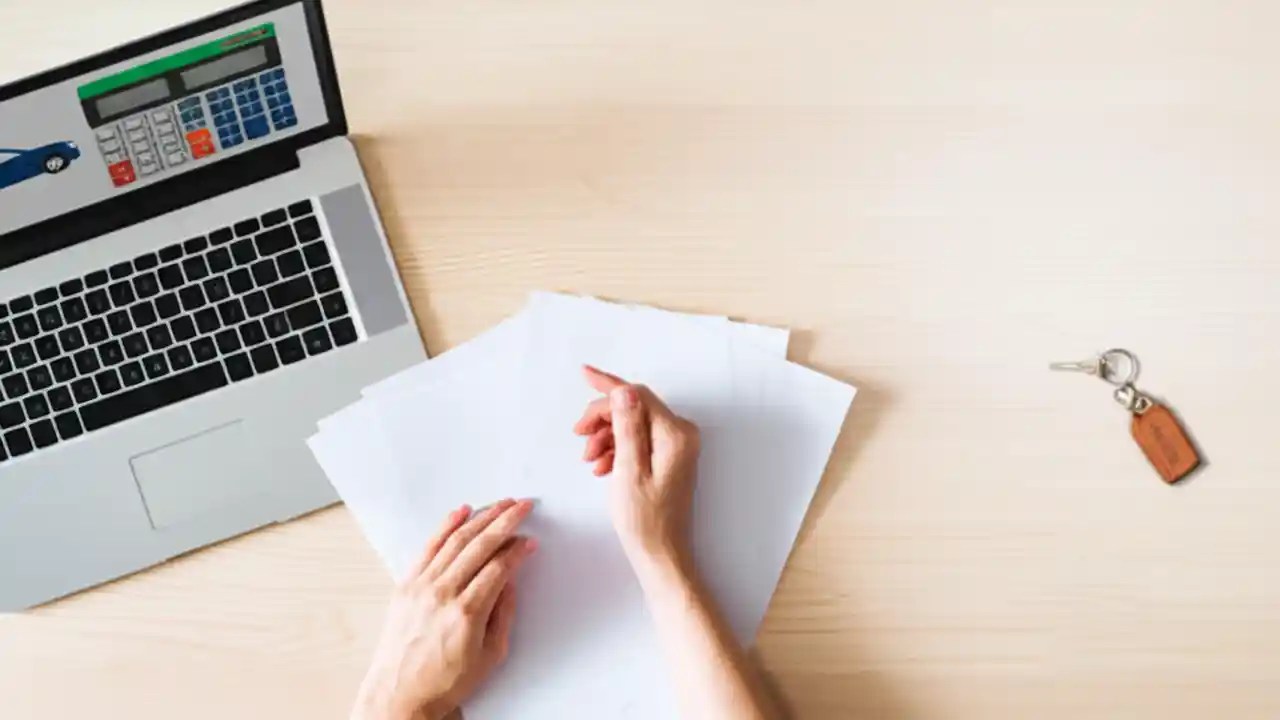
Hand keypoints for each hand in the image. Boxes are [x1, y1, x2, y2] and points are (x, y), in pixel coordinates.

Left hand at [353, 500, 536, 719]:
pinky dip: (445, 526)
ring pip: (455, 540)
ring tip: (499, 505)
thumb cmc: (443, 682)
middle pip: (479, 545)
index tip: (529, 542)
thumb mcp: (489, 656)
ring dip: (481, 518)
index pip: (499, 567)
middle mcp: (442, 593)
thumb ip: (503, 614)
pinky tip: (461, 513)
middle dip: (505, 521)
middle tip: (522, 506)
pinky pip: (428, 547)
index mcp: (466, 612)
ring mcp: (421, 586)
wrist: (399, 695)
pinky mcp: (406, 585)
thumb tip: (509, 582)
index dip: (518, 550)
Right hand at [574, 366, 701, 572]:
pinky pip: (638, 440)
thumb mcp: (629, 470)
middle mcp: (681, 434)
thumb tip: (623, 391)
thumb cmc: (645, 521)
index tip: (583, 373)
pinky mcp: (668, 458)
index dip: (608, 385)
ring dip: (607, 435)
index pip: (637, 395)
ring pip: (632, 423)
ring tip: (590, 460)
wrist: (661, 554)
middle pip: (634, 407)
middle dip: (603, 418)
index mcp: (675, 434)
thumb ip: (628, 428)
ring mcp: (676, 446)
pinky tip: (602, 466)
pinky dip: (616, 448)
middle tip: (580, 436)